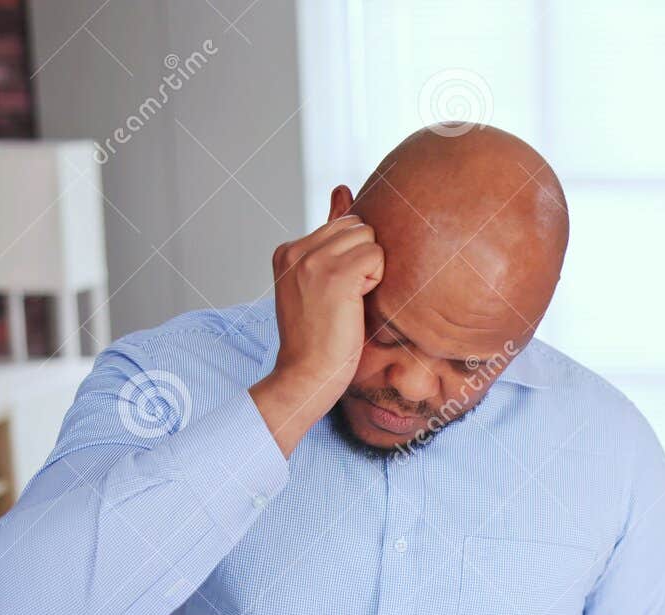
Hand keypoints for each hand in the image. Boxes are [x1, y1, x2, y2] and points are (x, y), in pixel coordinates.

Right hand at [252, 215, 384, 455]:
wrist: (307, 375)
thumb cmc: (321, 336)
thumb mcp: (321, 280)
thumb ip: (332, 236)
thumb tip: (342, 189)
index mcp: (288, 249)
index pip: (342, 225)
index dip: (353, 259)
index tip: (338, 292)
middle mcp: (295, 249)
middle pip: (358, 226)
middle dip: (365, 259)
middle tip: (348, 298)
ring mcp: (312, 260)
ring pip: (368, 238)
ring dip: (372, 270)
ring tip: (350, 300)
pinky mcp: (334, 274)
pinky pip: (376, 255)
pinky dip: (376, 279)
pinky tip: (357, 303)